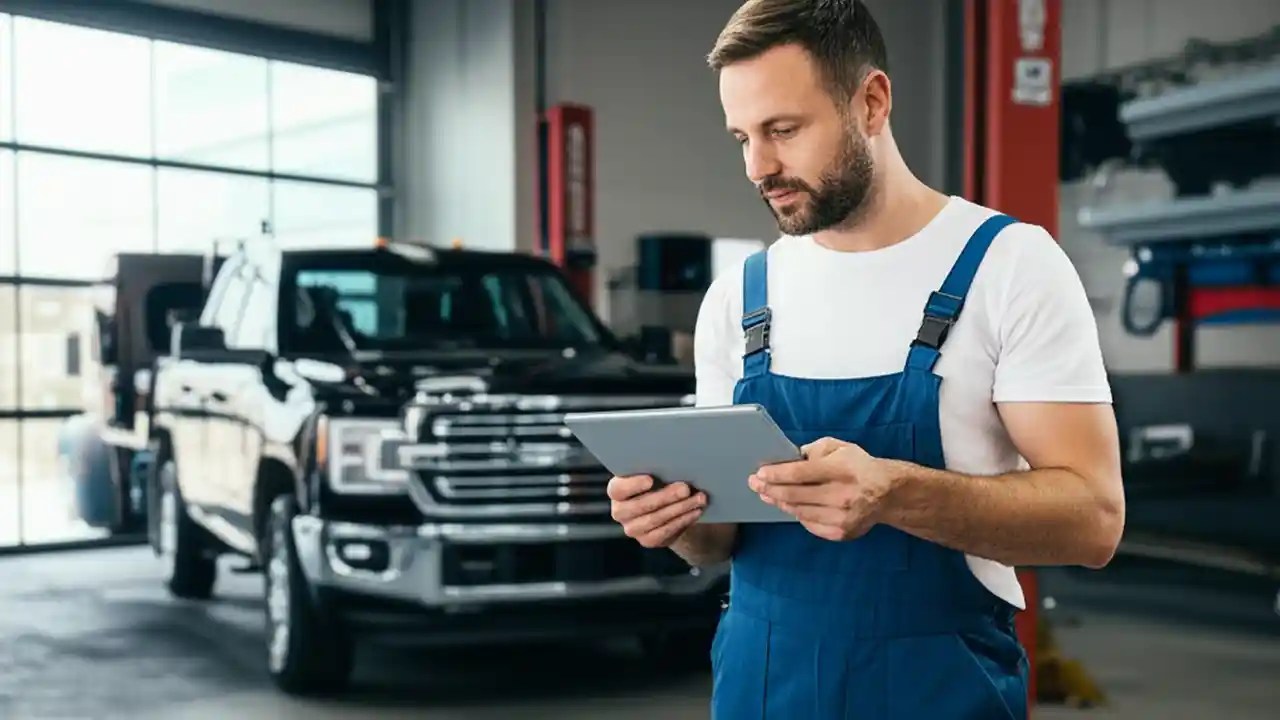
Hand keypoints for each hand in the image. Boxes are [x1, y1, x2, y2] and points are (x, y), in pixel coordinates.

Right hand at [607, 475, 707, 548]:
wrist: (669, 508)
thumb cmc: (661, 481)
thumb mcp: (656, 472)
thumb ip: (659, 469)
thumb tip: (677, 464)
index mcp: (617, 490)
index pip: (618, 489)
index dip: (632, 485)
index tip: (650, 480)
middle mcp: (620, 511)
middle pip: (640, 505)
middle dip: (665, 496)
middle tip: (685, 489)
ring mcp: (632, 528)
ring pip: (654, 519)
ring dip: (679, 508)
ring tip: (698, 499)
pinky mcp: (647, 540)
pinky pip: (664, 532)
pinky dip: (682, 520)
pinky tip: (695, 511)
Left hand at [748, 437, 897, 541]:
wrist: (888, 494)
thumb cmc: (859, 467)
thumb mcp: (839, 448)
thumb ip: (813, 451)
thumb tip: (787, 459)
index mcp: (841, 470)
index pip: (799, 474)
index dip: (776, 474)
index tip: (760, 473)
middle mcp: (842, 495)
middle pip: (795, 495)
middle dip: (770, 489)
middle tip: (754, 484)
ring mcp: (842, 517)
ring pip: (799, 512)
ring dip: (780, 503)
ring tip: (767, 494)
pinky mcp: (842, 532)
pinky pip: (810, 524)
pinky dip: (798, 514)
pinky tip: (791, 506)